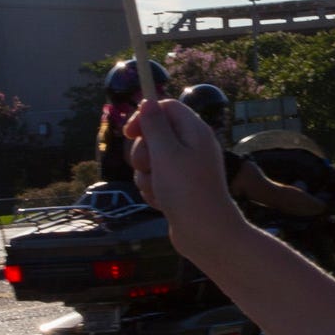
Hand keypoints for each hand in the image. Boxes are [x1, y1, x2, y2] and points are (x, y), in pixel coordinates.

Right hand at [127, 99, 237, 243]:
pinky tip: (162, 203)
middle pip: (154, 134)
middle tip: (150, 167)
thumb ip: (155, 125)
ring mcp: (186, 168)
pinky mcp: (179, 187)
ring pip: (151, 161)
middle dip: (143, 152)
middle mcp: (192, 146)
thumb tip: (148, 100)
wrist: (205, 234)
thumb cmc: (186, 191)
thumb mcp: (166, 153)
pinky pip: (156, 180)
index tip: (129, 133)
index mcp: (194, 131)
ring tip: (158, 190)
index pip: (166, 107)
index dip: (145, 116)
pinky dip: (154, 190)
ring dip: (146, 176)